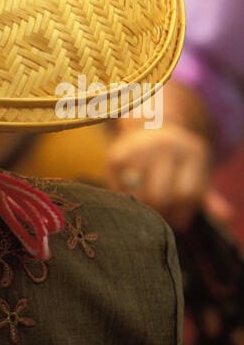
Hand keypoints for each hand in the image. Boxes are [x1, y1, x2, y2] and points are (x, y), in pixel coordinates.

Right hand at [107, 95, 211, 230]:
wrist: (151, 126)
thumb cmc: (179, 162)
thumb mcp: (199, 175)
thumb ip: (210, 199)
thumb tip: (228, 217)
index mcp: (194, 151)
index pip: (187, 194)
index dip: (182, 213)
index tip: (178, 217)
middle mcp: (167, 145)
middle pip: (161, 196)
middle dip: (161, 212)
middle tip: (160, 211)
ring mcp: (140, 147)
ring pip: (140, 195)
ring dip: (142, 206)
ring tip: (146, 200)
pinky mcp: (116, 154)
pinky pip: (119, 189)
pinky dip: (123, 195)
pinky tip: (130, 189)